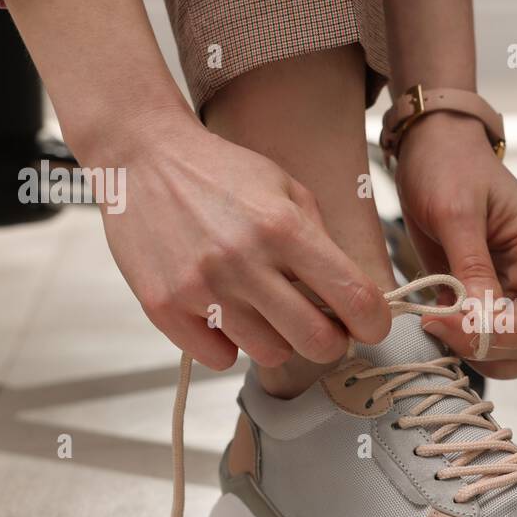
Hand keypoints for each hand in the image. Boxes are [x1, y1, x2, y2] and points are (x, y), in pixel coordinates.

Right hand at [87, 107, 390, 369]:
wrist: (142, 157)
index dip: (374, 322)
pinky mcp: (164, 307)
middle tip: (322, 327)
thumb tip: (355, 297)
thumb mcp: (286, 189)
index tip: (371, 325)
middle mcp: (244, 261)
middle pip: (317, 342)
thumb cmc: (220, 174)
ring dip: (277, 339)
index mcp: (283, 227)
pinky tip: (223, 314)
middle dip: (331, 341)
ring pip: (270, 355)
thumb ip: (321, 241)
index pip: (354, 296)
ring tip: (262, 308)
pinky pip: (219, 359)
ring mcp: (201, 288)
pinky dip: (228, 345)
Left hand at [393, 113, 516, 378]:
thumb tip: (482, 318)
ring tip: (437, 325)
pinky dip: (461, 341)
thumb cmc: (450, 164)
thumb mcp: (457, 211)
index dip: (512, 331)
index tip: (463, 325)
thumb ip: (472, 266)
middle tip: (440, 325)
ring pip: (513, 349)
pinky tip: (434, 320)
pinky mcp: (482, 296)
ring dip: (478, 351)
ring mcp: (510, 290)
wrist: (430, 146)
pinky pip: (483, 337)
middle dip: (491, 344)